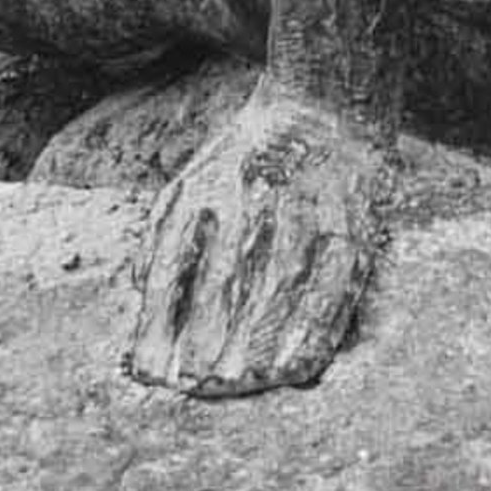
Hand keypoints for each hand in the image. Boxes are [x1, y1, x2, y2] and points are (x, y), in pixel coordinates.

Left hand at [128, 75, 393, 397]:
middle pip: (224, 282)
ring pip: (277, 290)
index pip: (173, 267)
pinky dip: (315, 332)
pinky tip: (296, 366)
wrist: (323, 106)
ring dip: (257, 343)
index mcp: (206, 192)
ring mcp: (304, 212)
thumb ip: (161, 235)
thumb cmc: (245, 158)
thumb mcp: (190, 180)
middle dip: (207, 340)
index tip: (152, 370)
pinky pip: (332, 290)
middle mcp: (253, 200)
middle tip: (198, 384)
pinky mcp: (349, 227)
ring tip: (240, 382)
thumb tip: (140, 297)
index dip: (161, 325)